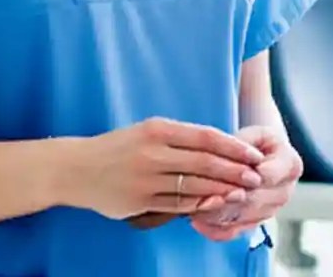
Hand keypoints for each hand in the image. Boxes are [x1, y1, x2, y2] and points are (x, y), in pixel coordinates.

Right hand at [63, 117, 265, 221]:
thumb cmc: (119, 148)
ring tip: (242, 193)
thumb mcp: (147, 131)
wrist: (77, 169)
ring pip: (195, 185)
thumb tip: (222, 146)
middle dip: (235, 171)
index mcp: (158, 129)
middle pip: (205, 162)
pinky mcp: (140, 200)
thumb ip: (181, 138)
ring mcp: (147, 178)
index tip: (254, 154)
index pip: (206, 137)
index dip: (234, 146)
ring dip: (223, 190)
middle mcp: (153, 152)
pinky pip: (178, 204)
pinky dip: (201, 205)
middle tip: (255, 177)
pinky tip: (216, 204)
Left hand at [190, 126, 302, 241]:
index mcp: (290, 165)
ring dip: (217, 214)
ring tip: (195, 206)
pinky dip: (213, 228)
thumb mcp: (253, 133)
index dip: (247, 179)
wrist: (260, 155)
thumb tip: (233, 162)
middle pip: (254, 201)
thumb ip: (243, 145)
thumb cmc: (255, 142)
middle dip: (227, 200)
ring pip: (241, 218)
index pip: (269, 176)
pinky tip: (196, 220)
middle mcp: (284, 192)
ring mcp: (270, 211)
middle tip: (204, 198)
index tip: (228, 181)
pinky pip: (232, 232)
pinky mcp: (253, 223)